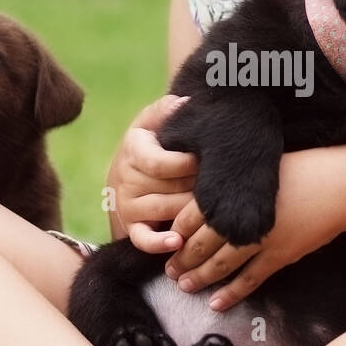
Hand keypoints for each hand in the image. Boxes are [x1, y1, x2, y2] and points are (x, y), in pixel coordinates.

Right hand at [111, 94, 198, 252]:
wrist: (126, 171)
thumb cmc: (150, 142)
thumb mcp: (153, 119)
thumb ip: (167, 109)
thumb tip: (185, 102)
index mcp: (134, 150)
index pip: (161, 163)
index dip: (187, 164)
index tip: (205, 160)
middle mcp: (127, 179)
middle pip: (169, 189)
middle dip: (196, 187)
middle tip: (218, 186)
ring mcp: (128, 205)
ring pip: (164, 210)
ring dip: (189, 210)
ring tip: (212, 207)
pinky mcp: (131, 226)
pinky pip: (142, 239)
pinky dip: (158, 243)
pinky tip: (177, 242)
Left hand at [163, 146, 345, 309]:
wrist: (340, 183)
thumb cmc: (302, 168)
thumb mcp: (261, 167)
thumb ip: (234, 181)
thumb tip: (210, 189)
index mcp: (233, 191)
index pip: (192, 215)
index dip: (176, 232)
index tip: (166, 241)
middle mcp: (242, 215)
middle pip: (200, 242)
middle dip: (182, 259)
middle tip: (169, 270)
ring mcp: (260, 237)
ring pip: (220, 264)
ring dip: (200, 277)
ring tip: (184, 286)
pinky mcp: (279, 254)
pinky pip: (249, 279)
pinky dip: (231, 293)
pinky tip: (216, 303)